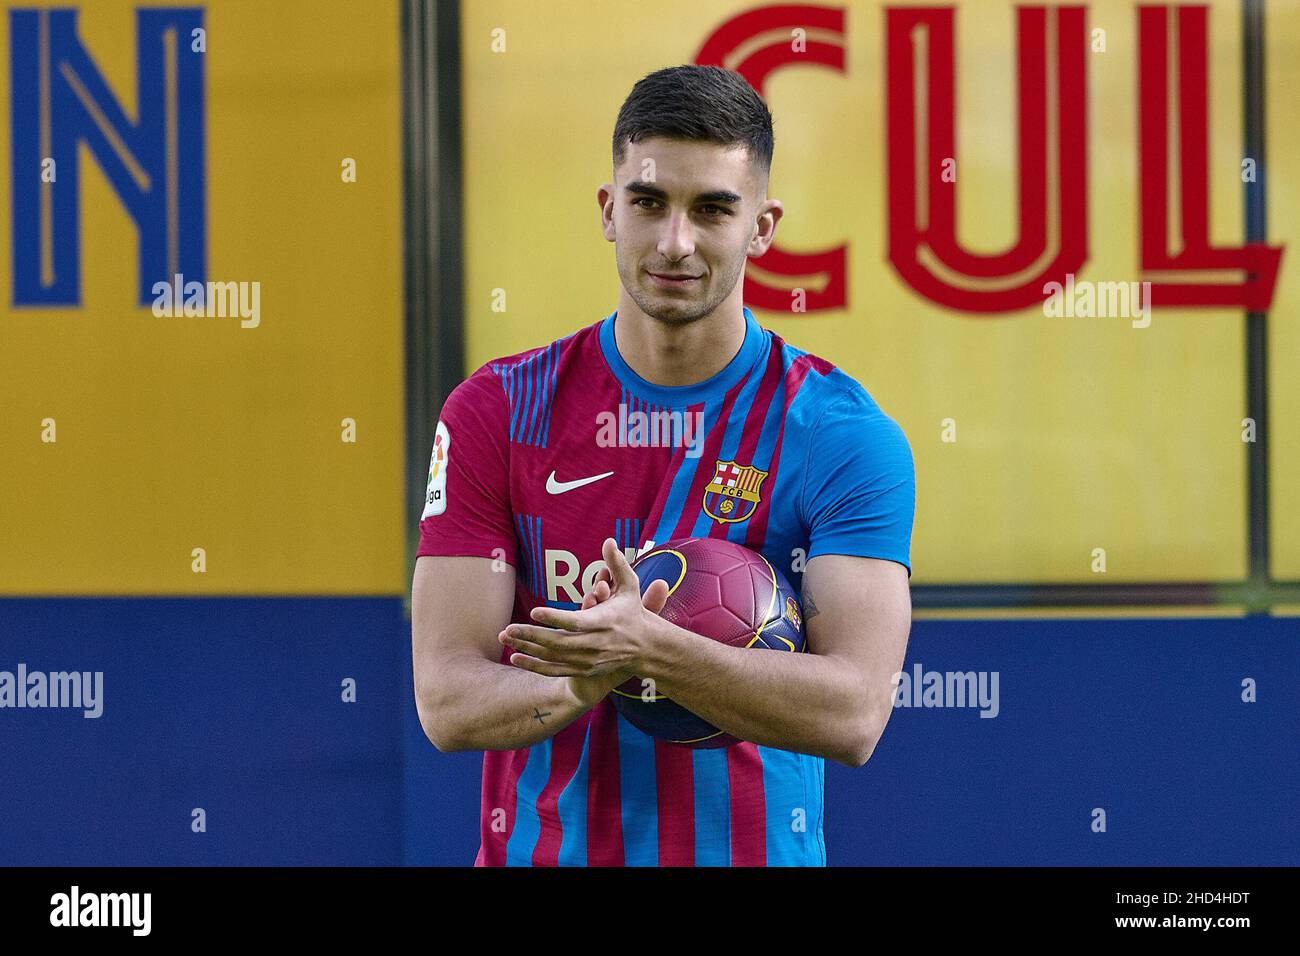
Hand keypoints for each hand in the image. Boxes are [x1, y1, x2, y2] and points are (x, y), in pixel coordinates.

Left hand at [500, 538, 668, 691]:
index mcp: (605, 622)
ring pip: (553, 657)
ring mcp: (590, 660)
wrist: (645, 647)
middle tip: (507, 628)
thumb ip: (617, 563)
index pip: (576, 621)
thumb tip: (609, 540)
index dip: (555, 617)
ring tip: (505, 638)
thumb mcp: (630, 586)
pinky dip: (534, 666)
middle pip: (559, 642)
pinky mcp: (585, 669)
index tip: (534, 610)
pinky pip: (555, 671)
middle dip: (531, 636)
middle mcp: (596, 644)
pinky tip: (515, 658)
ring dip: (528, 649)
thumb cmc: (632, 611)